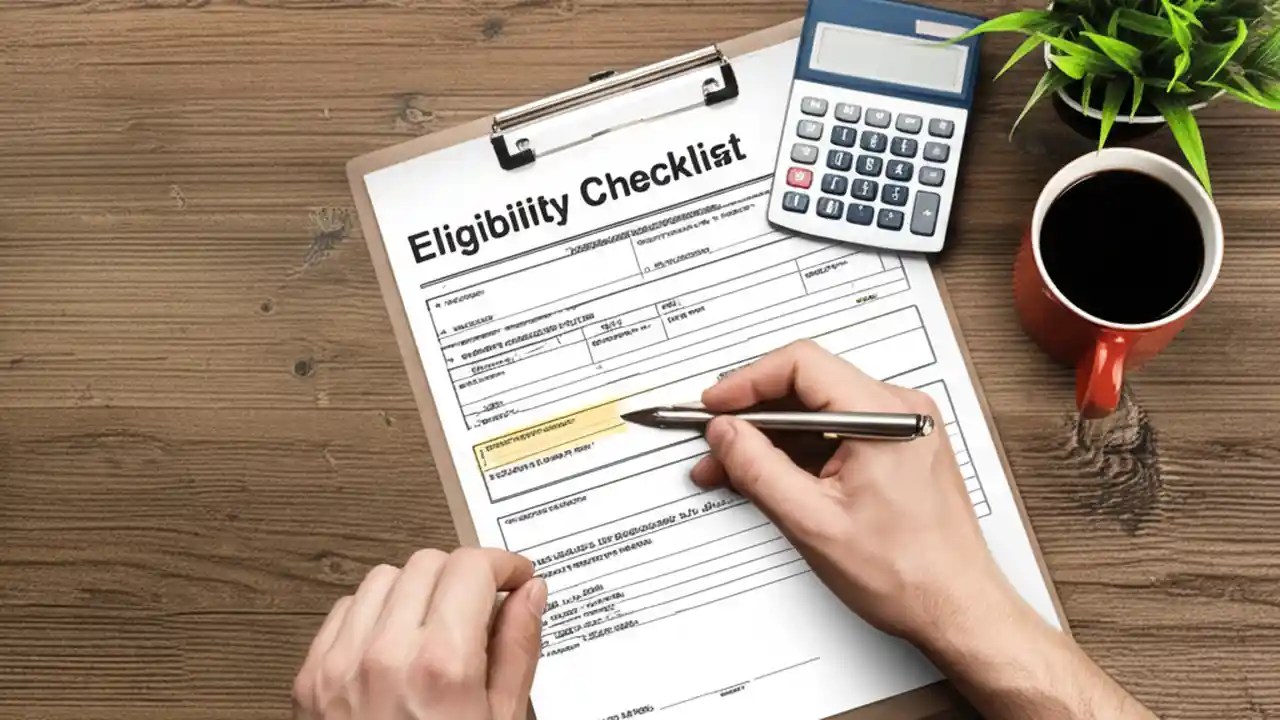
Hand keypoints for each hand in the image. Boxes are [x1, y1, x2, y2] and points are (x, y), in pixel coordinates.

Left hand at [293, 548, 546, 719]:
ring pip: (381, 578)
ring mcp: (340, 666)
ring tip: (439, 623)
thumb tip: (530, 597)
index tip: (514, 578)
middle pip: (428, 563)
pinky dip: (373, 614)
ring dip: (417, 589)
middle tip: (483, 604)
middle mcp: (385, 657)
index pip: (471, 567)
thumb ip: (518, 650)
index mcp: (441, 668)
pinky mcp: (311, 680)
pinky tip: (396, 641)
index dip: (502, 564)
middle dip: (463, 576)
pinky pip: (343, 611)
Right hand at [690, 340, 1018, 646]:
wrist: (957, 608)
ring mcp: (903, 429)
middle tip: (716, 442)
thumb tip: (725, 433)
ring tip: (733, 469)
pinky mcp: (898, 449)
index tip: (715, 406)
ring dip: (773, 438)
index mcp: (884, 416)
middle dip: (753, 415)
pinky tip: (771, 476)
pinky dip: (800, 452)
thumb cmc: (909, 574)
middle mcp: (900, 411)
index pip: (801, 365)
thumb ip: (759, 469)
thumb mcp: (812, 522)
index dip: (747, 381)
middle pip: (808, 386)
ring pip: (819, 413)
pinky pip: (837, 433)